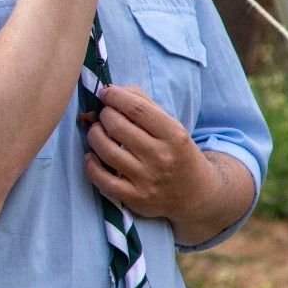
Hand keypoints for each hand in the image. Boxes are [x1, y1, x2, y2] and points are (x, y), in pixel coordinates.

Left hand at [83, 83, 212, 221]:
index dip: (115, 96)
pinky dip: (91, 166)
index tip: (106, 93)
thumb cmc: (176, 151)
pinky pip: (103, 181)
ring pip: (107, 151)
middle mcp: (161, 157)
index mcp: (173, 134)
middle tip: (104, 115)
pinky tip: (91, 156)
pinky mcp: (136, 198)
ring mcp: (148, 179)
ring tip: (96, 131)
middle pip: (118, 127)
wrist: (196, 194)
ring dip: (94, 136)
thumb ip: (143, 103)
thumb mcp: (171, 125)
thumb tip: (112, 90)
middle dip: (104, 115)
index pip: (137, 109)